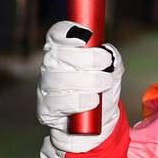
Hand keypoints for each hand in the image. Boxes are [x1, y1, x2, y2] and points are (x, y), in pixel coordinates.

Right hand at [37, 21, 123, 152]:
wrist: (97, 125)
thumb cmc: (102, 93)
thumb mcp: (112, 73)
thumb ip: (112, 59)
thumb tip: (108, 51)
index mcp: (64, 51)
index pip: (57, 34)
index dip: (68, 32)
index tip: (86, 36)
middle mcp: (51, 66)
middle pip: (60, 54)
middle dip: (88, 58)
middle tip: (105, 65)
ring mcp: (46, 87)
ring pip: (59, 78)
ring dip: (87, 82)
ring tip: (103, 85)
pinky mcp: (45, 109)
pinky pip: (59, 101)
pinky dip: (80, 101)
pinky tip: (91, 101)